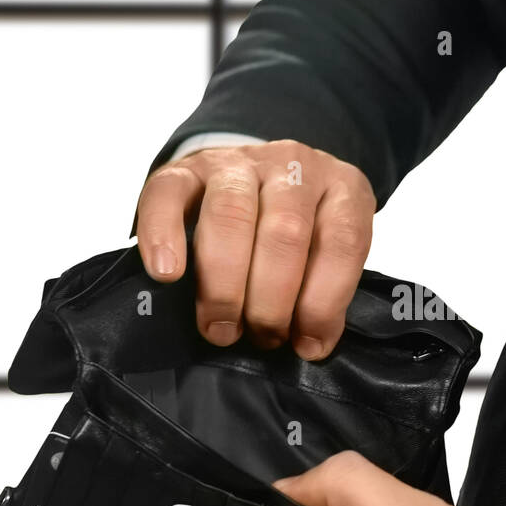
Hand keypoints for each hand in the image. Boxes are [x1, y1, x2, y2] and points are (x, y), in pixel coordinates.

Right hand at [134, 141, 375, 358]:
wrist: (254, 178)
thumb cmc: (296, 232)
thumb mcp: (326, 253)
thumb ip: (324, 291)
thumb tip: (310, 344)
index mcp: (342, 189)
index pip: (343, 241)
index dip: (325, 301)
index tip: (308, 344)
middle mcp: (294, 166)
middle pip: (285, 232)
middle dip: (271, 301)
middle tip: (261, 338)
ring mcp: (239, 161)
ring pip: (231, 214)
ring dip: (225, 284)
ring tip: (220, 328)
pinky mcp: (186, 167)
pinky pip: (167, 194)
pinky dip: (163, 235)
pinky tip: (166, 274)